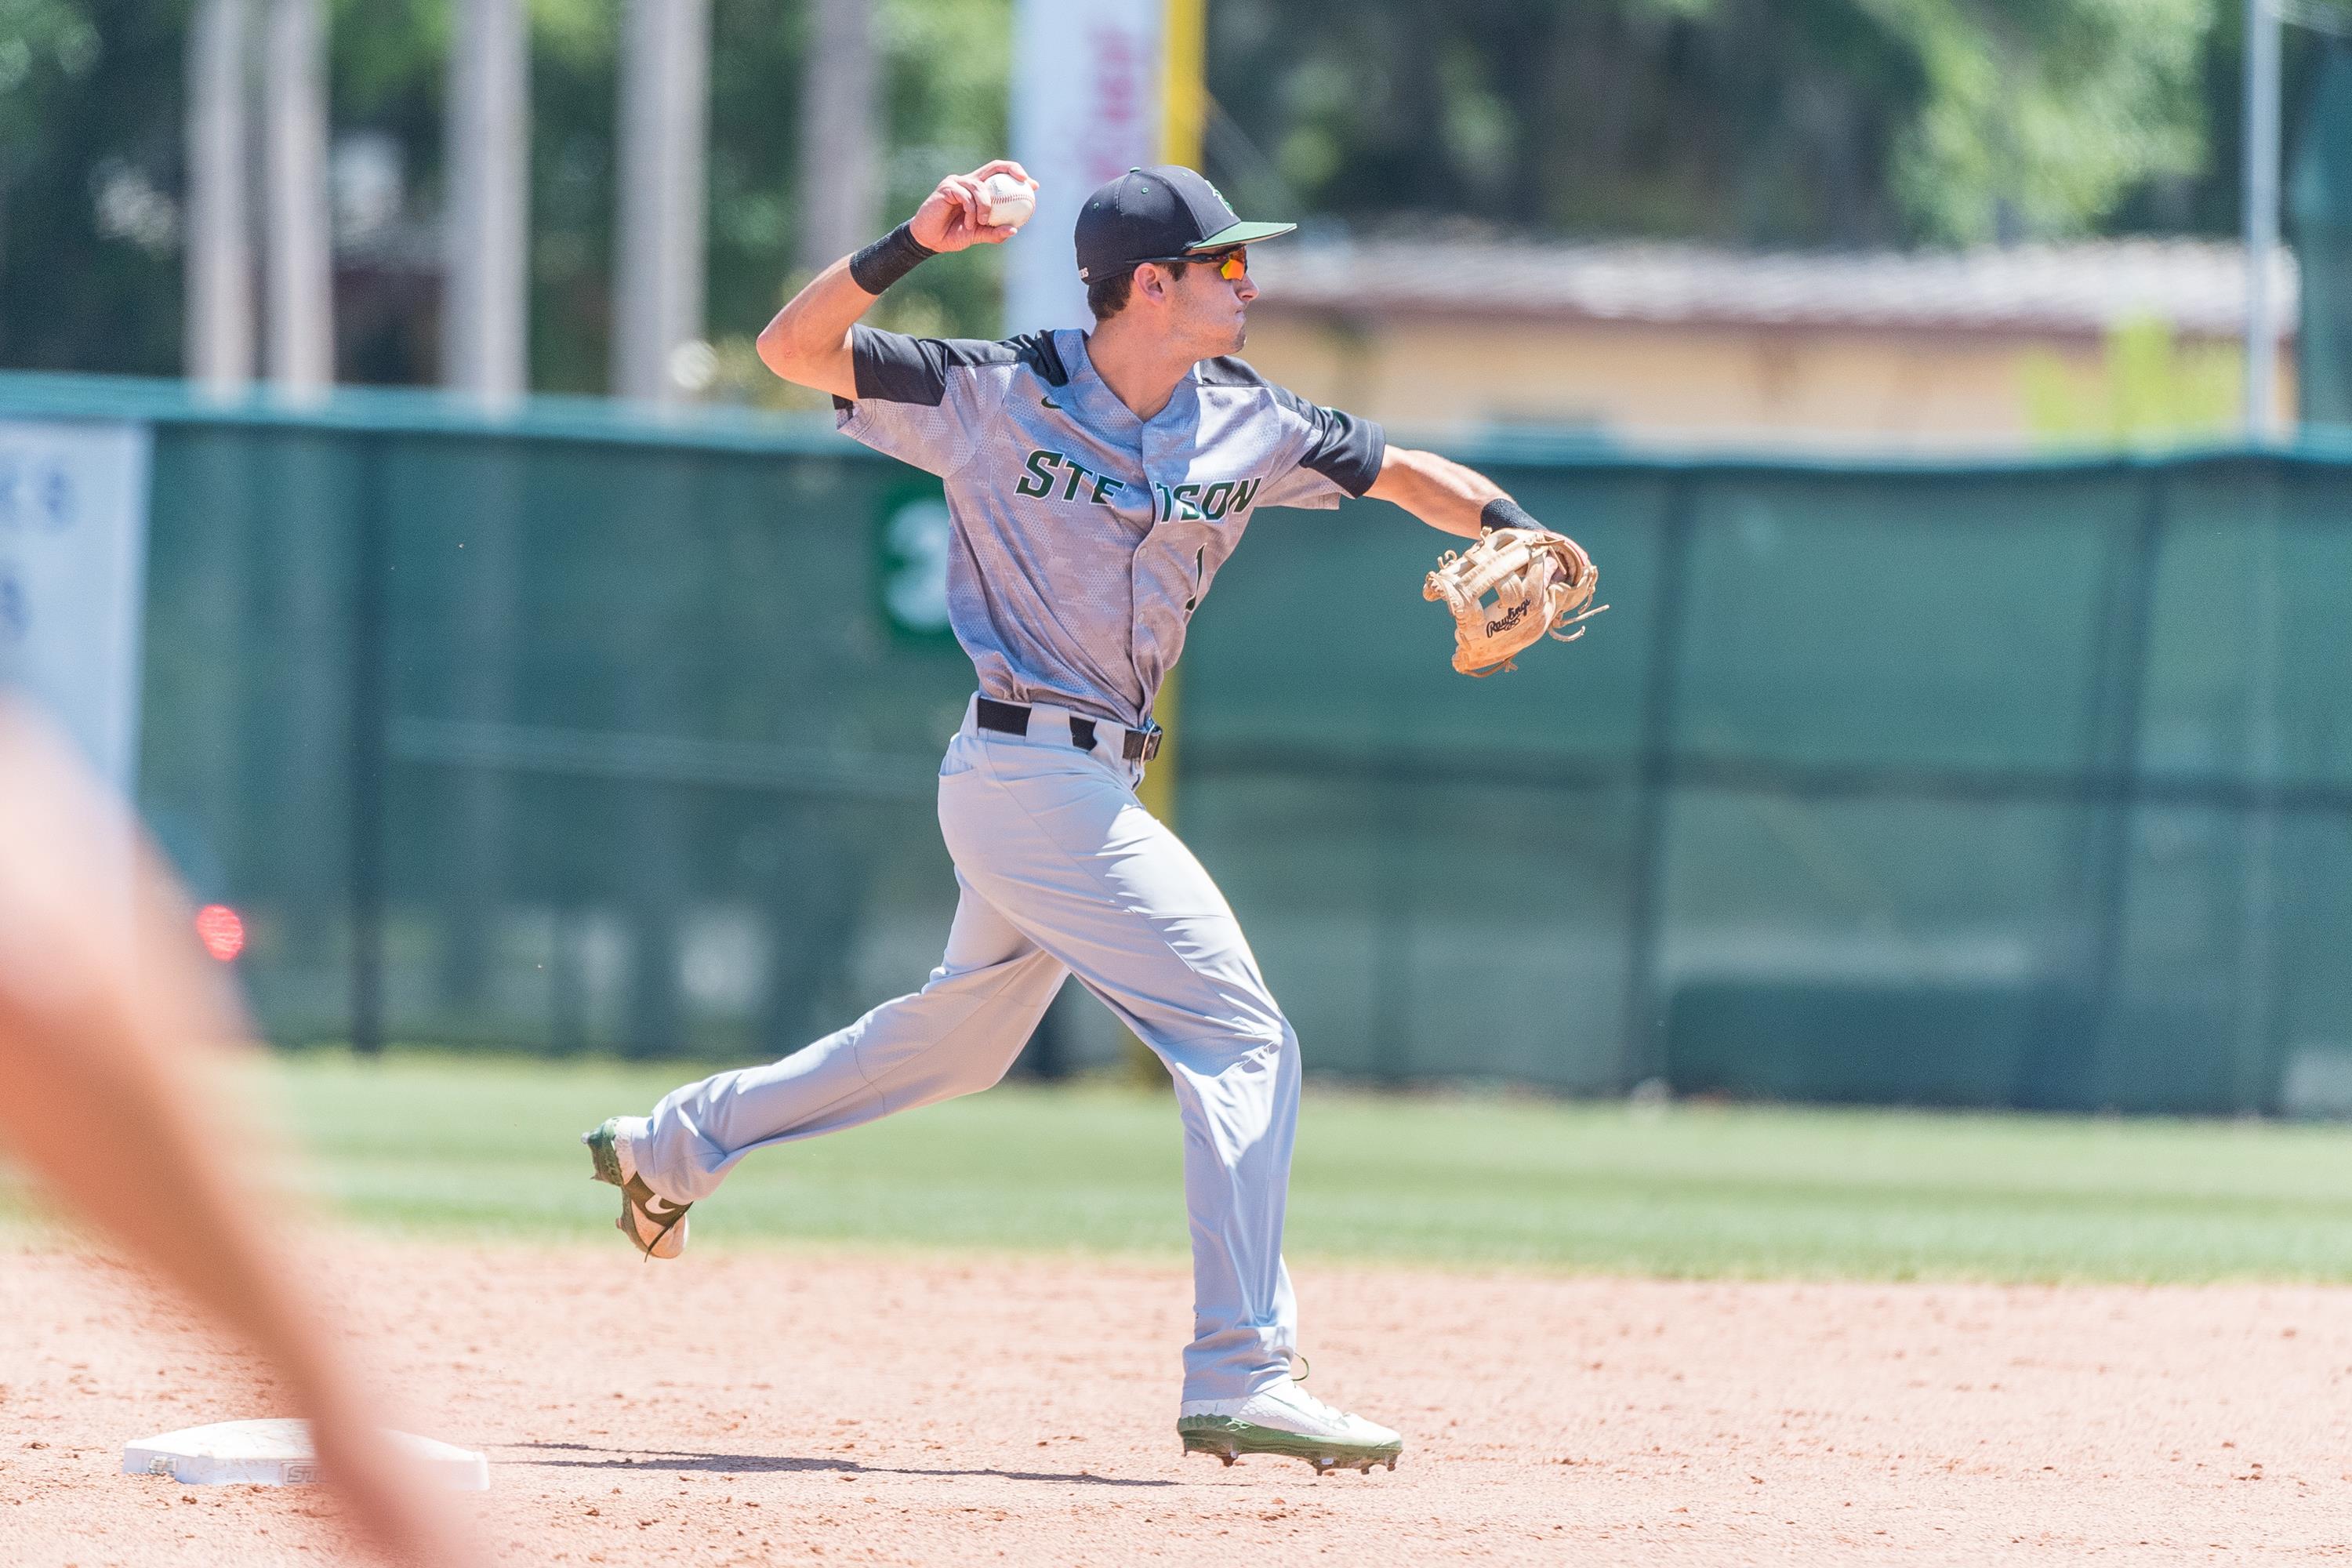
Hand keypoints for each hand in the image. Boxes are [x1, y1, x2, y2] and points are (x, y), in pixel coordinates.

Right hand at [907, 160, 1035, 252]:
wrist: (930, 239)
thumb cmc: (953, 235)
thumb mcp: (977, 235)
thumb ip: (994, 232)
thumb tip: (1015, 230)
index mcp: (978, 189)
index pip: (1000, 175)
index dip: (1017, 176)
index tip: (1034, 186)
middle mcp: (969, 181)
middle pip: (994, 167)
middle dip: (1012, 169)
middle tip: (1025, 181)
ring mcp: (957, 182)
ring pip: (980, 187)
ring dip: (985, 206)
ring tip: (983, 221)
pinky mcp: (947, 187)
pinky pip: (966, 195)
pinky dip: (971, 210)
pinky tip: (969, 222)